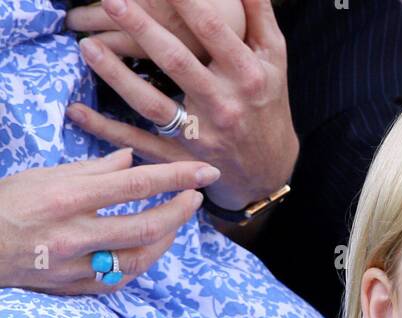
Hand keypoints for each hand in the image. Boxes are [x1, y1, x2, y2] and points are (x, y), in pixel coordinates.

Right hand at [0, 148, 219, 293]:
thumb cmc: (9, 204)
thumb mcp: (45, 175)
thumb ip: (92, 169)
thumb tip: (129, 159)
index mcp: (68, 198)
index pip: (134, 185)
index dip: (174, 178)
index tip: (202, 172)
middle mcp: (76, 234)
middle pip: (146, 227)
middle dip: (179, 212)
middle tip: (196, 197)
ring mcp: (79, 266)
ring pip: (140, 258)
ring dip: (165, 239)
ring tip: (176, 221)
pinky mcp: (78, 287)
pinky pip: (122, 277)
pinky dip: (141, 261)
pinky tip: (150, 247)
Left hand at [65, 0, 296, 211]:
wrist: (269, 170)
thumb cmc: (268, 104)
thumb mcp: (275, 59)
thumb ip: (259, 15)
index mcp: (247, 76)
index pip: (213, 30)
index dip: (187, 1)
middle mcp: (224, 105)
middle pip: (177, 62)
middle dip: (143, 29)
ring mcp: (201, 136)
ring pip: (153, 104)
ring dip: (117, 75)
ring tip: (88, 46)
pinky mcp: (182, 160)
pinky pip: (139, 144)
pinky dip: (107, 130)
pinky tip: (78, 111)